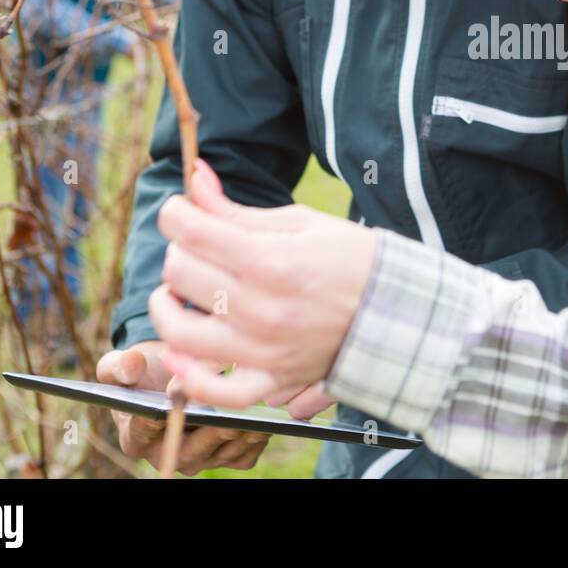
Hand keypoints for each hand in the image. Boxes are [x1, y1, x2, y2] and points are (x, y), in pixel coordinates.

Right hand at [95, 339, 271, 474]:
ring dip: (239, 432)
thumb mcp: (128, 363)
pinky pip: (244, 455)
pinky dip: (256, 438)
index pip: (146, 429)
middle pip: (190, 450)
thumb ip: (120, 365)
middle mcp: (166, 455)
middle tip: (227, 412)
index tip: (175, 394)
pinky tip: (265, 417)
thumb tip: (129, 366)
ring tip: (256, 412)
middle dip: (209, 429)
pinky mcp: (226, 459)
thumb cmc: (150, 371)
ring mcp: (199, 460)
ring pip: (221, 452)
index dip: (161, 412)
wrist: (178, 376)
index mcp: (135, 436)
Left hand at [148, 158, 373, 411]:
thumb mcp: (300, 222)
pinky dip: (191, 377)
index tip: (180, 211)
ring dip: (166, 308)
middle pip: (180, 274)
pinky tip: (181, 354)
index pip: (191, 232)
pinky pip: (219, 392)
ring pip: (181, 334)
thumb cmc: (351, 258)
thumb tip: (194, 175)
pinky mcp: (273, 379)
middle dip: (179, 251)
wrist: (400, 309)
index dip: (175, 213)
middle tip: (196, 247)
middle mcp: (262, 308)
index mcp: (271, 260)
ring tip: (178, 294)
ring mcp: (265, 350)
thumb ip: (237, 209)